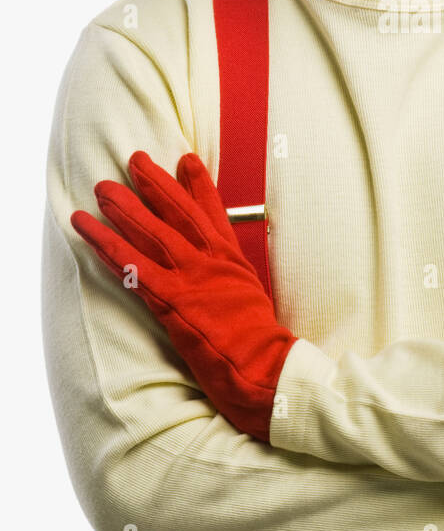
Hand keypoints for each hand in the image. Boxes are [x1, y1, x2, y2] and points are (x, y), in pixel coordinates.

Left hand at [70, 150, 297, 440]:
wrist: (267, 370)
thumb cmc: (261, 348)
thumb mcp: (252, 301)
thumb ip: (232, 280)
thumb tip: (222, 277)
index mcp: (233, 261)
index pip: (212, 212)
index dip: (198, 184)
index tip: (184, 159)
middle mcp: (213, 261)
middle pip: (179, 211)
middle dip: (155, 183)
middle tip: (135, 160)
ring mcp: (193, 277)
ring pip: (153, 231)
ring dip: (124, 207)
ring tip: (103, 188)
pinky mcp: (173, 300)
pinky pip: (132, 265)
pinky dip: (107, 244)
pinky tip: (88, 228)